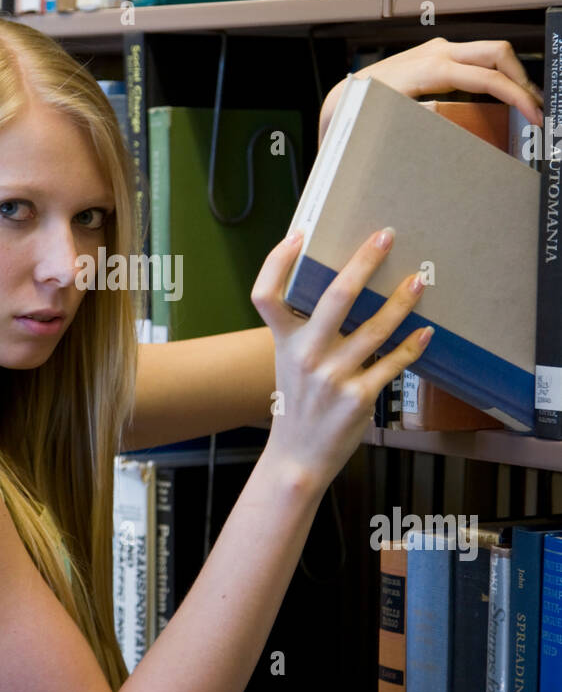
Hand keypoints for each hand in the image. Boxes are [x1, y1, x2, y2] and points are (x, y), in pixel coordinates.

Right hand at [251, 226, 431, 492]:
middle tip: (386, 235)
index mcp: (283, 341)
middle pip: (334, 297)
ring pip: (374, 329)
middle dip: (364, 262)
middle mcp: (305, 355)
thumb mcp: (289, 362)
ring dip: (401, 301)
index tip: (299, 234)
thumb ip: (306, 330)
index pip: (265, 295)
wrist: (298, 456)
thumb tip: (344, 289)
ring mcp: (333, 378)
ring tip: (419, 281)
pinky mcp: (359, 398)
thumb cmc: (299, 402)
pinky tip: (426, 332)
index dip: (277, 261)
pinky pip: (392, 364)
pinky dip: (411, 347)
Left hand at [318, 37, 544, 149]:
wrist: (346, 95)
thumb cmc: (368, 109)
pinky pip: (476, 59)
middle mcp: (439, 51)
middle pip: (498, 53)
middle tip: (537, 108)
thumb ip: (430, 118)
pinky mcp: (438, 54)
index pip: (489, 78)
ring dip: (512, 75)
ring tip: (526, 104)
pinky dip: (495, 74)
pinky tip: (503, 95)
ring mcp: (439, 49)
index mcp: (433, 67)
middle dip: (523, 79)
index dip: (517, 97)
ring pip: (491, 53)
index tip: (534, 116)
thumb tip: (458, 124)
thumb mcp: (398, 117)